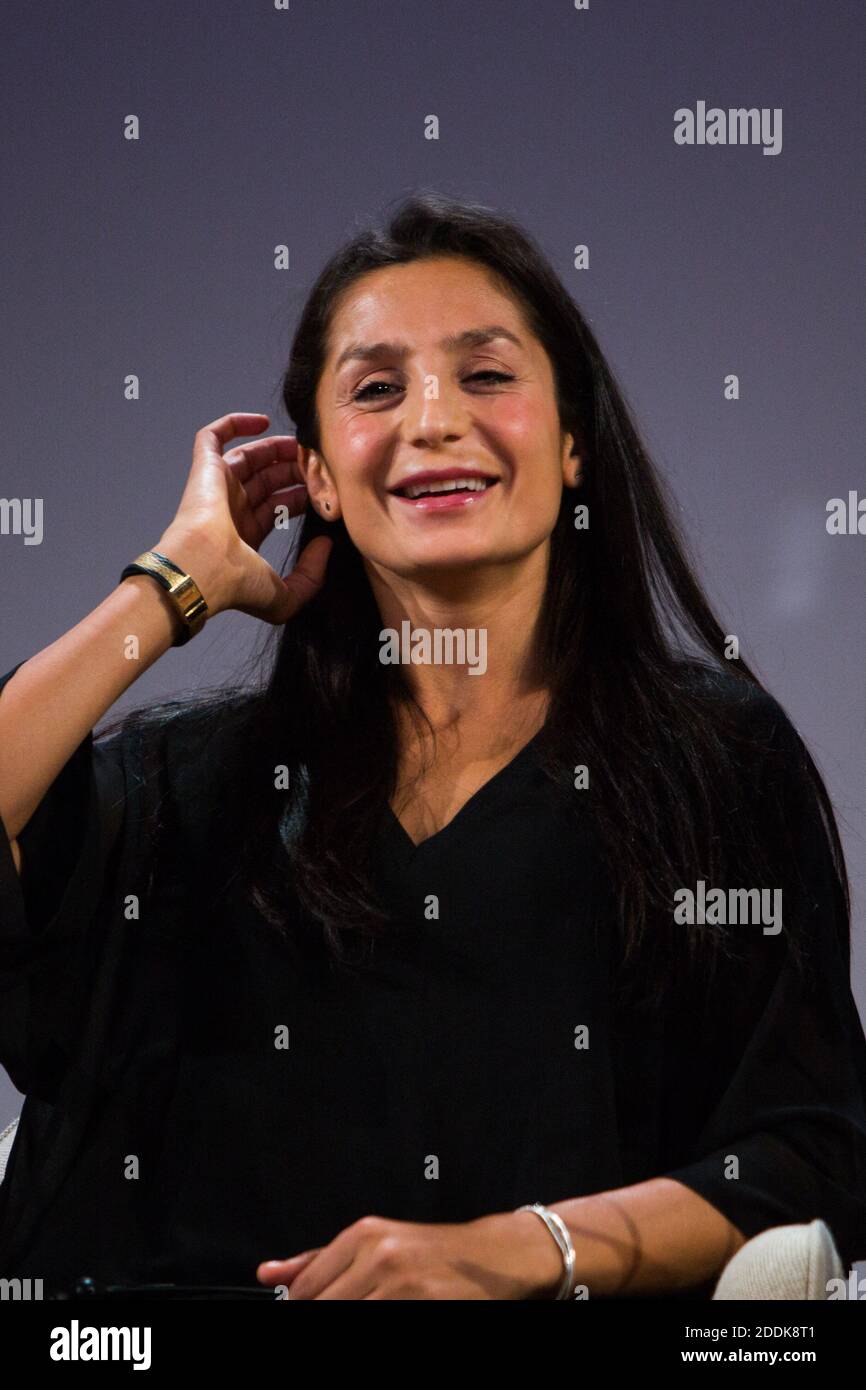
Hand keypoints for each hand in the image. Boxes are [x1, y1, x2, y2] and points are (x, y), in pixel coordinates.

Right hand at [157, 412, 331, 623]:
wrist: (202, 570)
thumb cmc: (236, 586)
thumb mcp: (286, 597)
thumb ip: (312, 577)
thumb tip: (324, 544)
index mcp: (245, 537)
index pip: (279, 507)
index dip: (304, 496)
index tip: (327, 492)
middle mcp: (231, 510)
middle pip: (269, 480)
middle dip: (296, 470)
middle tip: (320, 465)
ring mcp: (216, 488)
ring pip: (250, 457)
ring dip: (277, 449)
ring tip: (303, 446)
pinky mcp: (204, 468)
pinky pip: (213, 436)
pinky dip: (235, 423)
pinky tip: (263, 422)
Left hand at [255, 1210, 564, 1299]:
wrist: (495, 1257)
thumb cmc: (430, 1252)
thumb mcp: (375, 1243)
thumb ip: (319, 1260)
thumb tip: (267, 1274)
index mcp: (363, 1236)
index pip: (306, 1292)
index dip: (300, 1310)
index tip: (300, 1316)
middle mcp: (380, 1257)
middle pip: (324, 1309)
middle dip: (322, 1320)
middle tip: (339, 1317)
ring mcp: (403, 1286)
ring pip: (348, 1318)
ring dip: (350, 1325)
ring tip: (375, 1309)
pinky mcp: (424, 1307)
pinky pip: (382, 1330)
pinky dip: (380, 1331)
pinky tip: (391, 1317)